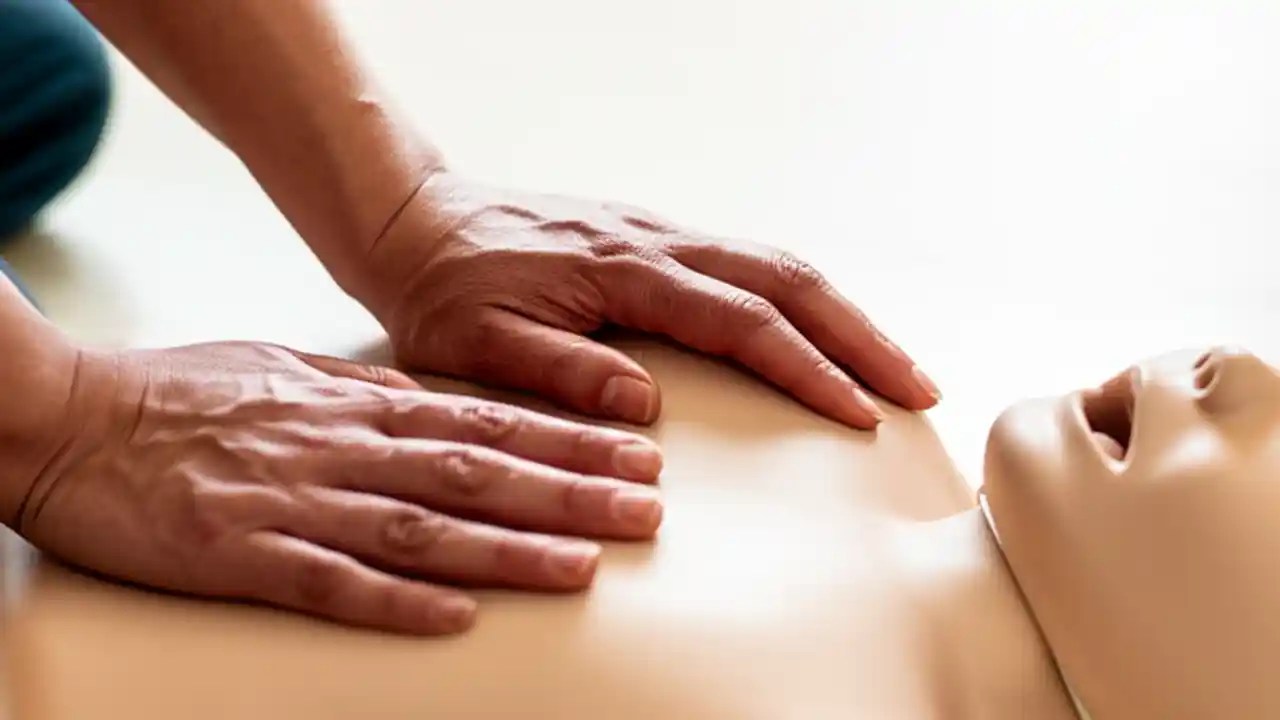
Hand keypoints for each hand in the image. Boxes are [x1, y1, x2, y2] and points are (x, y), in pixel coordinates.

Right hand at [12, 342, 663, 634]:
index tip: (636, 452)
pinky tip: (456, 620)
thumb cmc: (183, 391)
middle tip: (647, 509)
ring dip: (509, 548)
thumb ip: (366, 390)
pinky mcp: (243, 556)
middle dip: (570, 492)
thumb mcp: (289, 371)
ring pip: (424, 528)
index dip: (571, 439)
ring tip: (584, 565)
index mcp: (359, 405)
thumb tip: (433, 401)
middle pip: (479, 472)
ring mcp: (297, 503)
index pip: (488, 421)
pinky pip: (332, 585)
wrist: (74, 416)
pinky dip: (397, 603)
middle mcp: (343, 450)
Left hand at [359, 171, 939, 429]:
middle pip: (788, 279)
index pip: (742, 322)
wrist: (414, 223)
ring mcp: (661, 233)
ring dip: (842, 313)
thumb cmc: (444, 287)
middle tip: (918, 387)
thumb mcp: (480, 344)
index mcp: (624, 270)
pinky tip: (818, 327)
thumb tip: (644, 408)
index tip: (859, 414)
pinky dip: (801, 297)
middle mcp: (658, 241)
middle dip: (861, 336)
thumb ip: (560, 372)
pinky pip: (748, 261)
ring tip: (892, 363)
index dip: (808, 369)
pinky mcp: (654, 238)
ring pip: (777, 263)